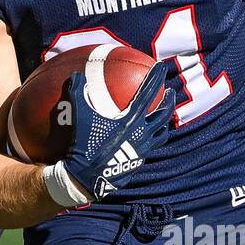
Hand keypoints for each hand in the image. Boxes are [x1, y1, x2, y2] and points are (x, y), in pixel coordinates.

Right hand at [44, 64, 173, 206]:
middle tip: (170, 92)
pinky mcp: (139, 162)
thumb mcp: (79, 116)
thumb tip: (75, 75)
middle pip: (163, 114)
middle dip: (168, 100)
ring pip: (161, 133)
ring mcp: (143, 149)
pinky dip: (152, 139)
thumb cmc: (84, 144)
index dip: (156, 77)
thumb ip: (77, 93)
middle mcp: (142, 133)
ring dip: (164, 122)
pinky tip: (146, 138)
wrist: (87, 177)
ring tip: (163, 116)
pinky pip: (150, 147)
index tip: (161, 67)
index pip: (149, 93)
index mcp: (132, 120)